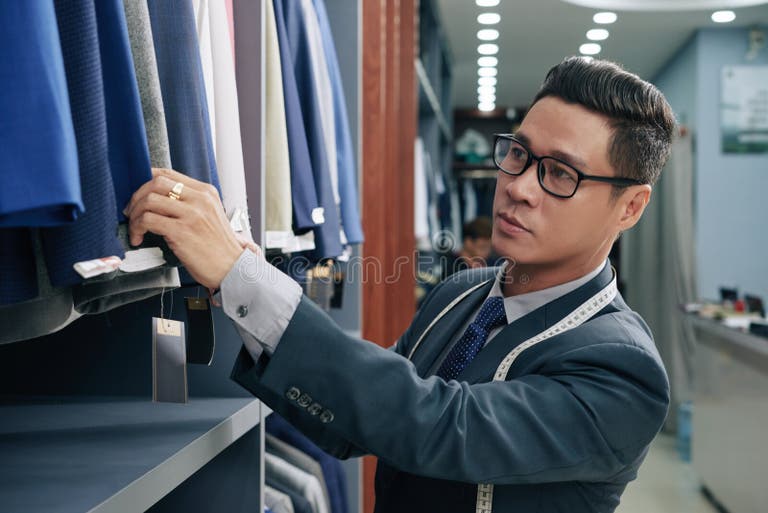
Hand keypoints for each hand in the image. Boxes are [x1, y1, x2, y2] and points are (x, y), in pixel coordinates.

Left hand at [124, 168, 244, 288]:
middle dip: (137, 197)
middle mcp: (200, 199)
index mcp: (206, 192)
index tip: (139, 194)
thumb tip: (160, 200)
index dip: (147, 180)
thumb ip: (191, 204)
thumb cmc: (219, 248)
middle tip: (132, 212)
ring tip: (135, 228)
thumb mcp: (211, 216)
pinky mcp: (182, 231)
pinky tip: (139, 238)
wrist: (233, 269)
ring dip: (135, 215)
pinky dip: (137, 228)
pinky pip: (148, 220)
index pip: (169, 174)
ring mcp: (191, 214)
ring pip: (149, 200)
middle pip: (156, 183)